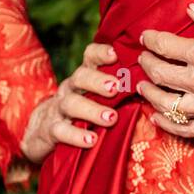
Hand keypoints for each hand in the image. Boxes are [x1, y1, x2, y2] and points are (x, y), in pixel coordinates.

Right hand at [20, 42, 120, 163]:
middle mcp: (71, 89)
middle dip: (98, 81)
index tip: (116, 54)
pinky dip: (76, 136)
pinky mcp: (51, 130)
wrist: (41, 131)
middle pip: (80, 77)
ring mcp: (59, 109)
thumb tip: (151, 85)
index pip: (89, 57)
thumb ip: (116, 89)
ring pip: (71, 104)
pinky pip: (61, 131)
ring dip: (92, 110)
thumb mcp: (94, 96)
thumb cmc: (82, 111)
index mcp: (84, 77)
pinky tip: (91, 140)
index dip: (101, 53)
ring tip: (111, 118)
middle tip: (116, 87)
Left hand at [137, 3, 193, 139]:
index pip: (165, 46)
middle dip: (146, 64)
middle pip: (159, 74)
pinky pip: (183, 129)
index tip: (146, 37)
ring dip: (149, 94)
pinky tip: (157, 118)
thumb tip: (192, 10)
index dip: (151, 40)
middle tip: (142, 59)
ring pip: (165, 103)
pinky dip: (165, 124)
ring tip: (143, 87)